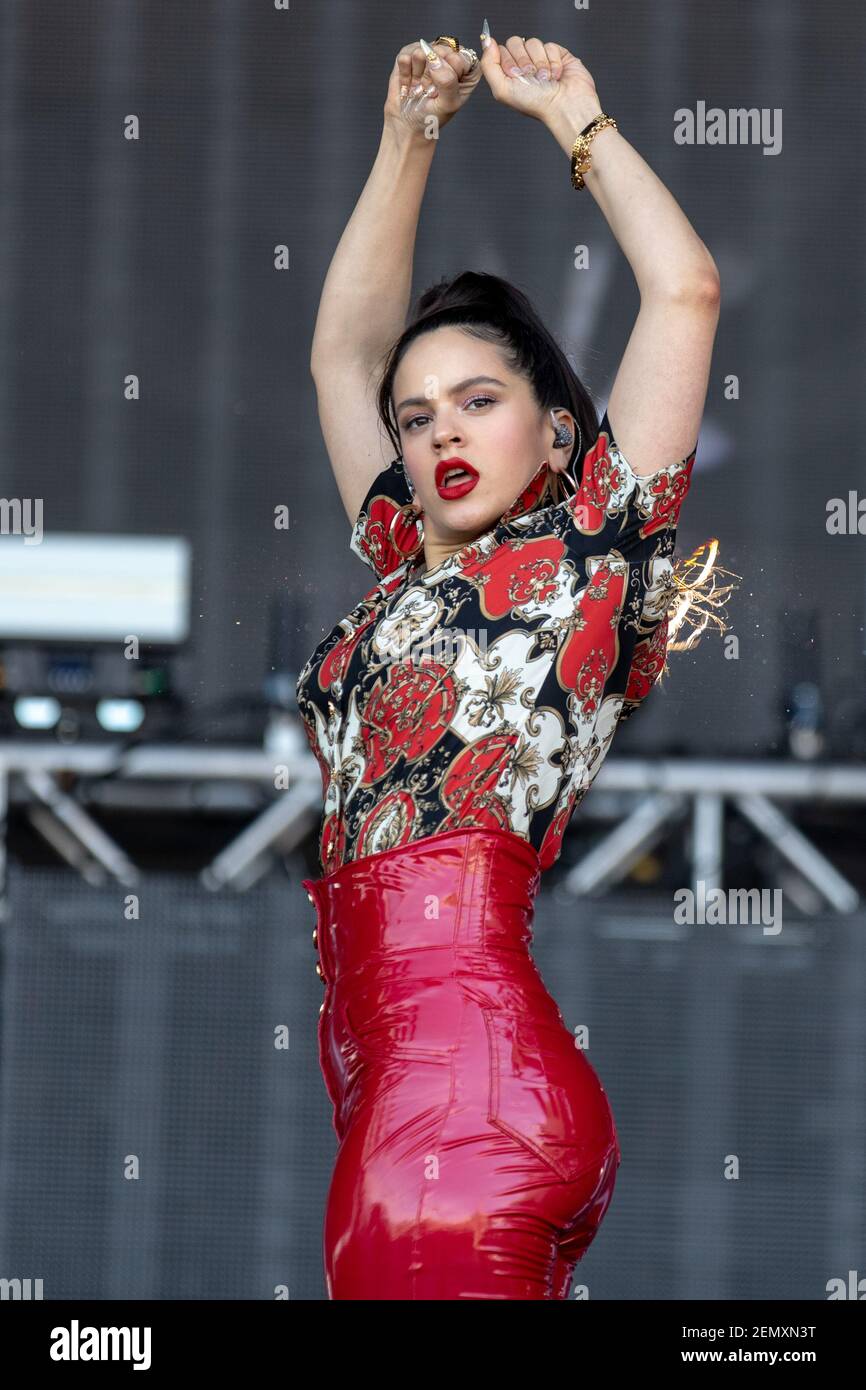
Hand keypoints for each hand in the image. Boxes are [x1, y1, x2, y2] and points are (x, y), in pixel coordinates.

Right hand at [384, 39, 482, 136]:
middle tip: (430, 89)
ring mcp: (431, 51)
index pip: (461, 58)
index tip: (443, 91)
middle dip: (432, 73)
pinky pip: (406, 54)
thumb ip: (447, 82)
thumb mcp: (448, 104)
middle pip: (442, 50)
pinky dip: (405, 72)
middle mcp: (451, 56)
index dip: (448, 74)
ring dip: (418, 72)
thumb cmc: (432, 116)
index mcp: (468, 69)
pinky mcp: (411, 52)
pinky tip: (409, 82)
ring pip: (423, 49)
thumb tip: (435, 60)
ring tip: (420, 85)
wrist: (408, 123)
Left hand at [479, 30, 602, 129]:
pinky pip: (550, 45)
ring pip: (533, 42)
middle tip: (530, 77)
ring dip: (539, 63)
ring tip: (545, 79)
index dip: (507, 61)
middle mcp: (522, 65)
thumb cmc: (535, 104)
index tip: (514, 75)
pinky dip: (553, 61)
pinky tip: (556, 75)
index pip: (500, 50)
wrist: (564, 105)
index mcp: (508, 73)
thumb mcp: (502, 89)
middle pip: (515, 42)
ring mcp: (539, 58)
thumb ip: (489, 65)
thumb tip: (487, 41)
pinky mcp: (556, 54)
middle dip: (523, 61)